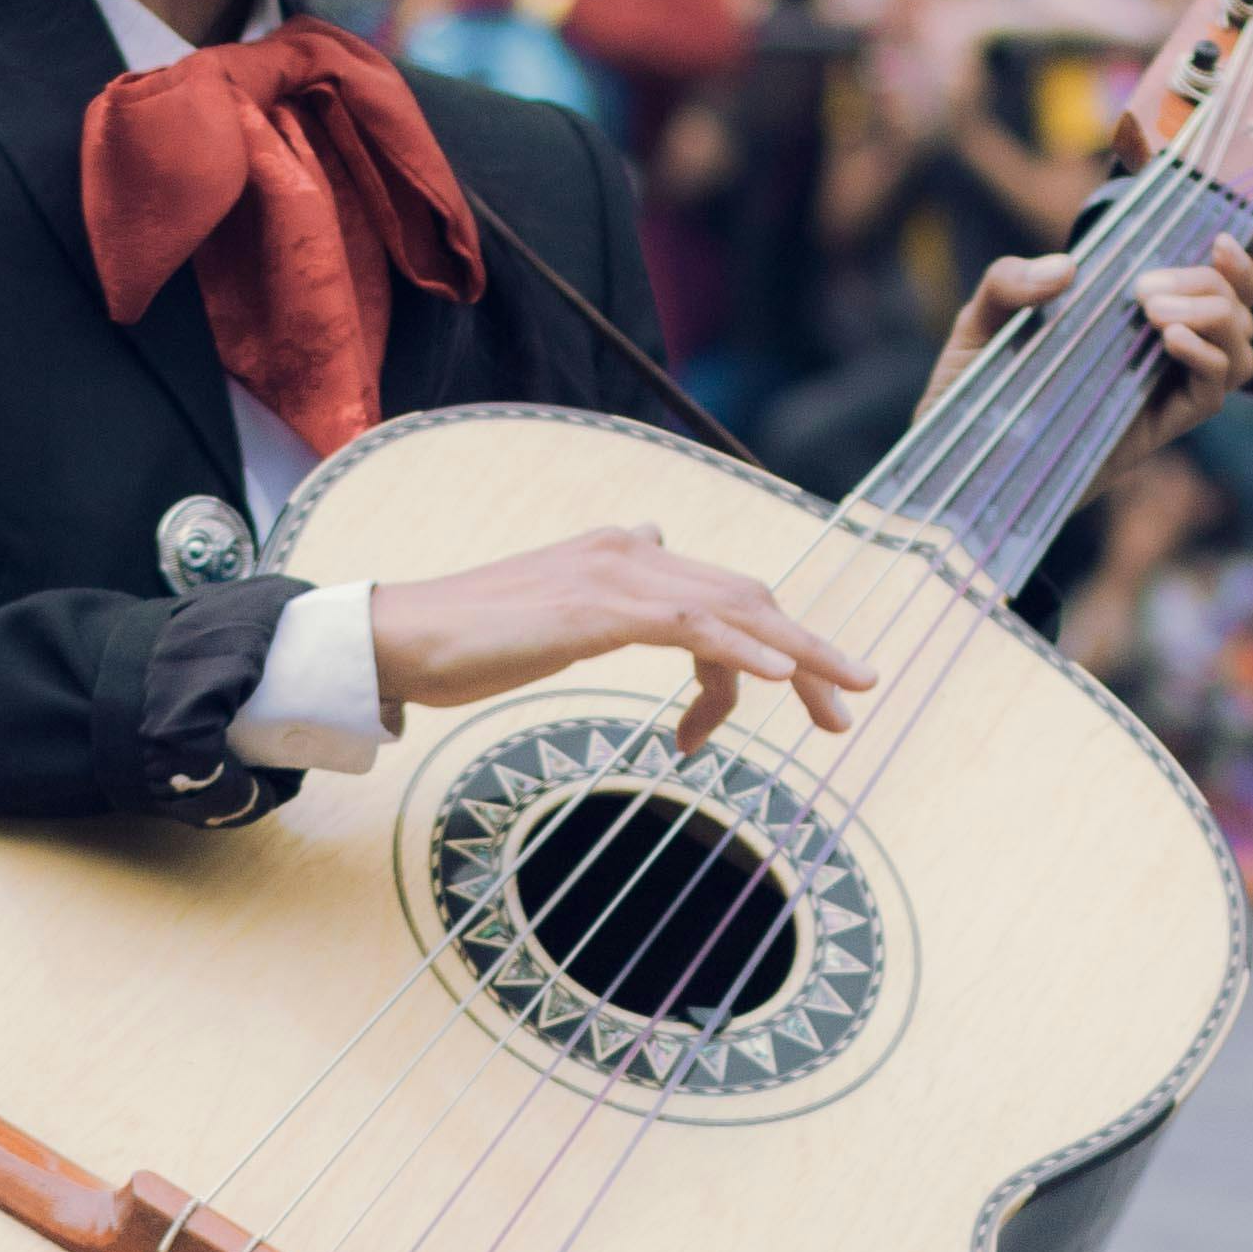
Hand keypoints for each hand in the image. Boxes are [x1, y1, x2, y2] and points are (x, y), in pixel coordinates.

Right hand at [367, 528, 877, 759]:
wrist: (401, 639)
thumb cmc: (470, 639)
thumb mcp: (557, 613)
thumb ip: (610, 589)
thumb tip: (651, 545)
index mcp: (625, 551)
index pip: (725, 594)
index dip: (776, 645)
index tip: (801, 702)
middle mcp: (630, 550)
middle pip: (750, 596)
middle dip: (811, 652)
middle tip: (851, 707)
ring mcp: (615, 576)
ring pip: (735, 608)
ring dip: (800, 658)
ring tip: (840, 704)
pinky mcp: (597, 608)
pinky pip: (691, 626)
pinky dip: (743, 652)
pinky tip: (780, 680)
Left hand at [920, 234, 1252, 444]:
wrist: (957, 460)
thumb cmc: (971, 389)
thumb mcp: (981, 322)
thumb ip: (1009, 282)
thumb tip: (1067, 267)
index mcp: (1131, 317)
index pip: (1211, 285)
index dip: (1233, 264)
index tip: (1216, 239)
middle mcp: (1158, 353)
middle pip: (1235, 312)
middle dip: (1207, 286)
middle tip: (1143, 292)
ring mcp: (1161, 393)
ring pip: (1240, 353)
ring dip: (1216, 319)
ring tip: (1156, 315)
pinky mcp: (1156, 431)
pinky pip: (1211, 394)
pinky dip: (1207, 359)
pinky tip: (1169, 341)